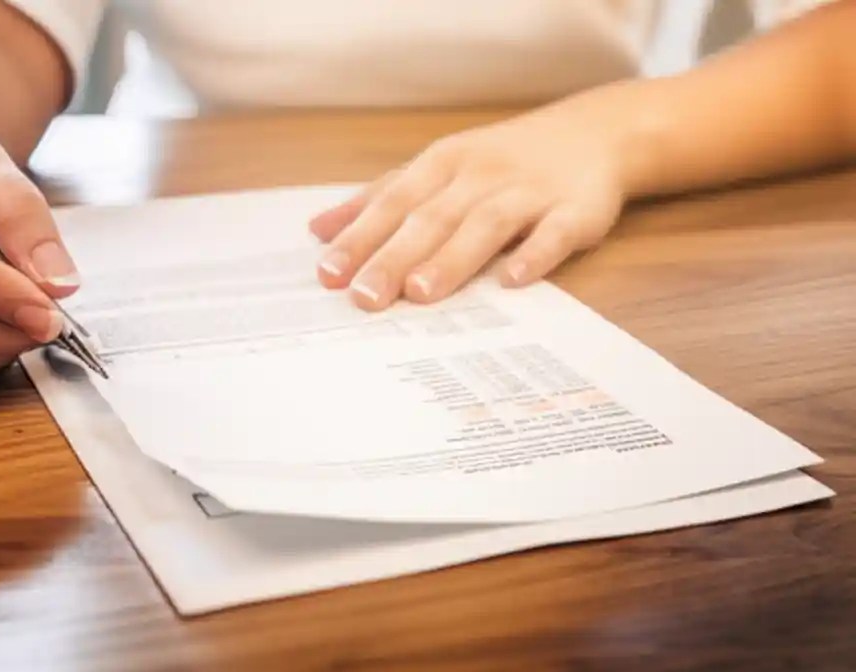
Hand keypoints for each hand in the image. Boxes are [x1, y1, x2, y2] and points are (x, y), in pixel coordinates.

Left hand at [309, 107, 628, 309]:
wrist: (595, 133)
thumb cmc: (501, 159)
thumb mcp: (436, 169)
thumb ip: (379, 199)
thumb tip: (318, 230)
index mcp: (442, 165)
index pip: (392, 204)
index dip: (359, 238)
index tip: (329, 274)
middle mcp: (481, 175)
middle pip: (431, 218)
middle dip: (394, 257)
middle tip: (364, 297)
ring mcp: (529, 192)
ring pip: (485, 225)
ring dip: (453, 259)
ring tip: (420, 292)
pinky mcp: (576, 210)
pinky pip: (555, 233)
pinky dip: (535, 255)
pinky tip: (513, 281)